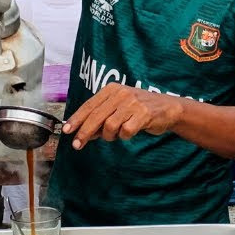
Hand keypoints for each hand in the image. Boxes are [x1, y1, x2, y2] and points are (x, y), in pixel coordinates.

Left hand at [62, 84, 182, 148]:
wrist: (167, 108)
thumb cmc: (139, 109)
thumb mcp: (118, 108)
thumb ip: (101, 119)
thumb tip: (83, 133)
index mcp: (111, 90)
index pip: (89, 105)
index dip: (76, 119)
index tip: (67, 130)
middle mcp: (121, 94)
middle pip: (96, 116)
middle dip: (85, 132)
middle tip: (77, 145)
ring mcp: (132, 103)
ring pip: (110, 126)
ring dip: (110, 136)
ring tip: (116, 135)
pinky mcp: (143, 114)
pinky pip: (125, 131)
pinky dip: (124, 136)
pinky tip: (129, 131)